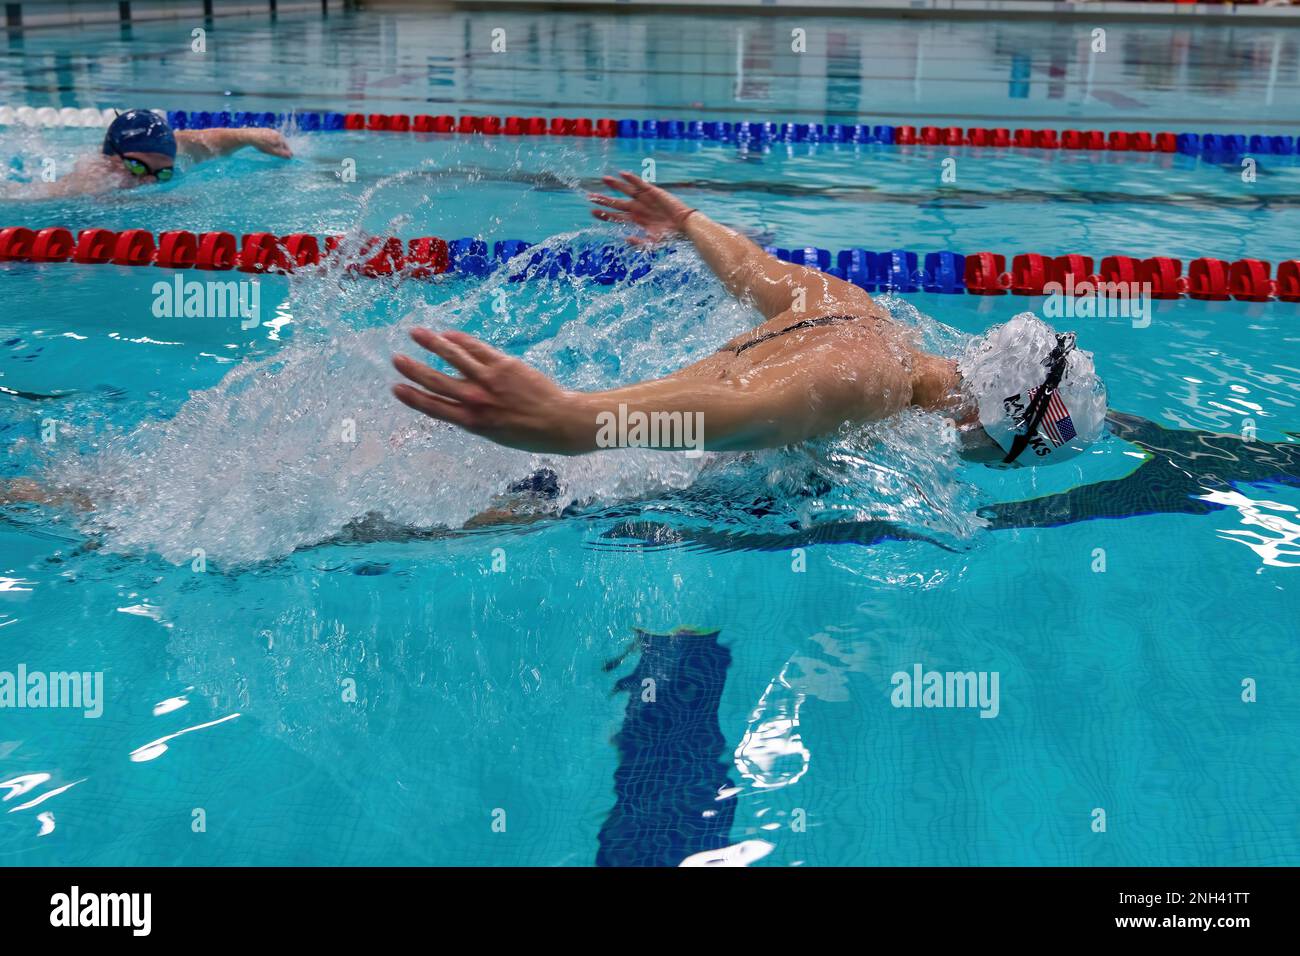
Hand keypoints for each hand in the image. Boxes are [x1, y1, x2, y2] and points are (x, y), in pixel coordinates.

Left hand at [250, 129, 292, 158]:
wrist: (249, 135)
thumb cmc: (262, 144)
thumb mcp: (273, 151)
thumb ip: (282, 154)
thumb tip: (290, 156)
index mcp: (279, 138)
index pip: (286, 146)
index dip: (287, 152)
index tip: (288, 157)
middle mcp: (276, 133)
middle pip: (281, 142)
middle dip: (281, 148)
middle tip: (280, 154)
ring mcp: (270, 131)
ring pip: (275, 139)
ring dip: (275, 144)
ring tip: (272, 150)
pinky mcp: (264, 130)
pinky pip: (269, 137)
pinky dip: (269, 141)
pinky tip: (265, 144)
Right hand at [392, 328, 583, 453]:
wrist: (558, 421)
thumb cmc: (528, 432)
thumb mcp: (494, 433)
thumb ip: (474, 416)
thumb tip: (457, 401)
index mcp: (471, 422)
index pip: (433, 407)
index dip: (412, 397)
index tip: (396, 388)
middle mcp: (476, 400)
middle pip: (436, 381)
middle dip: (413, 369)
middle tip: (396, 358)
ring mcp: (488, 380)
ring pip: (453, 357)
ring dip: (432, 343)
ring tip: (415, 333)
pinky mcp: (503, 364)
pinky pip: (476, 348)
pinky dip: (459, 339)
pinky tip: (448, 333)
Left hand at [588, 171, 695, 244]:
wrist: (684, 227)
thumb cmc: (669, 237)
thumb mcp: (652, 244)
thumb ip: (638, 242)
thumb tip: (625, 239)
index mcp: (635, 221)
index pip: (616, 217)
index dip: (604, 214)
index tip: (592, 212)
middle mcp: (637, 209)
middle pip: (617, 203)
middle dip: (604, 200)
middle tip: (590, 197)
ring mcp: (644, 200)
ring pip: (626, 191)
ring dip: (615, 185)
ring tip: (603, 180)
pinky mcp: (653, 192)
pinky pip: (640, 183)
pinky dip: (631, 178)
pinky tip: (622, 173)